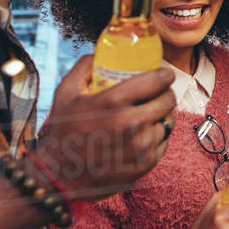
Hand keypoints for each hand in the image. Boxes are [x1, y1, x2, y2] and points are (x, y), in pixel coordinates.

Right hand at [32, 55, 174, 201]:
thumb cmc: (64, 131)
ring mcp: (141, 145)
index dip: (164, 75)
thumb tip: (101, 52)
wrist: (61, 176)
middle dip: (165, 94)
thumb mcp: (66, 93)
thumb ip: (83, 67)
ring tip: (147, 115)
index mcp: (113, 102)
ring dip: (161, 116)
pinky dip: (157, 136)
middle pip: (167, 100)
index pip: (156, 81)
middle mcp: (131, 123)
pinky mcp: (146, 163)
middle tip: (158, 94)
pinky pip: (163, 141)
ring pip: (167, 121)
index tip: (164, 75)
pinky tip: (143, 134)